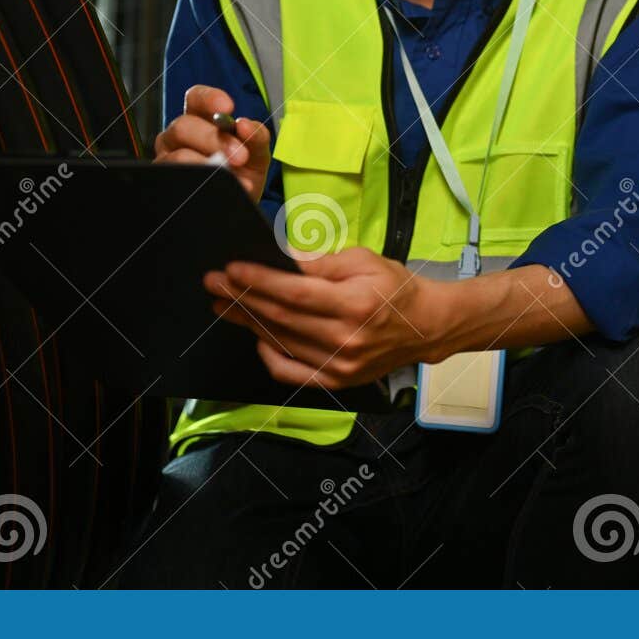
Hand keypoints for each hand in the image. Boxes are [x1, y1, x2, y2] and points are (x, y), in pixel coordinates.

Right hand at [152, 84, 271, 201]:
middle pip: (184, 126)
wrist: (240, 202)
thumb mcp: (256, 153)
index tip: (228, 107)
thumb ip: (256, 136)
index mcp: (200, 119)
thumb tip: (245, 125)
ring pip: (179, 156)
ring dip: (209, 166)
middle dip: (214, 140)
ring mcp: (168, 160)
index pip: (195, 98)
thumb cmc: (242, 172)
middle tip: (239, 155)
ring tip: (234, 179)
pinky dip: (203, 184)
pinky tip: (221, 190)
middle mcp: (178, 136)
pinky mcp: (167, 182)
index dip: (208, 98)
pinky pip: (180, 180)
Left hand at [204, 247, 446, 388]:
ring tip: (223, 304)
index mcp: (355, 304)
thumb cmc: (395, 287)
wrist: (425, 327)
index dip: (259, 281)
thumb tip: (279, 256)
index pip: (295, 293)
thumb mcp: (363, 260)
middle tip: (213, 283)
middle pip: (281, 318)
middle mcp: (346, 340)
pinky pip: (290, 372)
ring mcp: (340, 366)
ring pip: (281, 342)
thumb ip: (320, 262)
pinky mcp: (336, 382)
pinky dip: (268, 354)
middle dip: (241, 298)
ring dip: (247, 322)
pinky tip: (255, 335)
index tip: (231, 268)